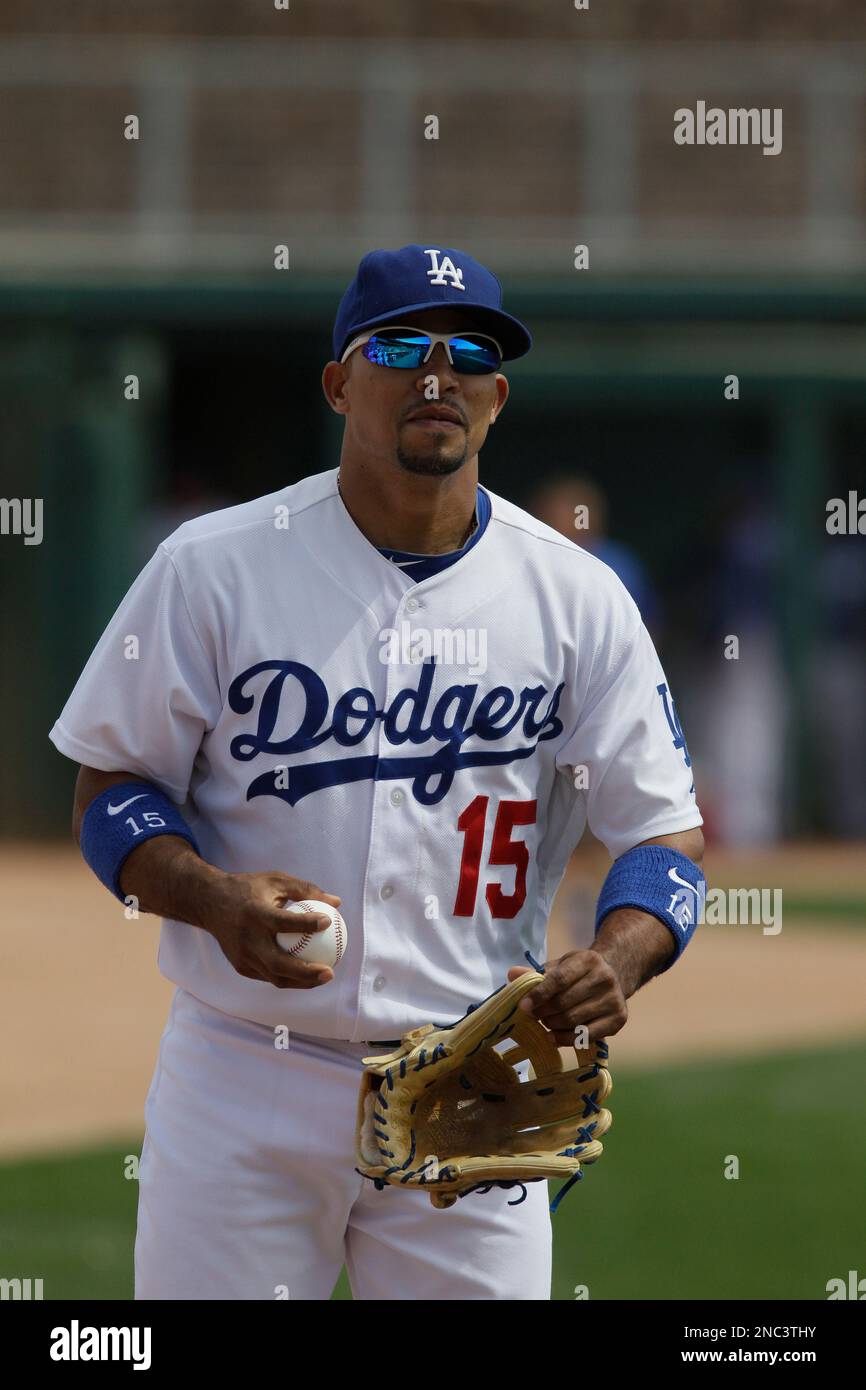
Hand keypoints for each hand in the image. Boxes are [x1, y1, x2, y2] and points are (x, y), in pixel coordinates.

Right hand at [202, 871, 341, 989]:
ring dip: (301, 981)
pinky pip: (268, 975)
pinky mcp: (240, 966)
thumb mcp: (276, 881)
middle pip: (278, 963)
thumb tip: (337, 902)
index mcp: (254, 914)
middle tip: (330, 972)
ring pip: (274, 976)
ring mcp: (242, 956)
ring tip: (325, 976)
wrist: (209, 903)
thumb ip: (306, 889)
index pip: (283, 922)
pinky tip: (308, 974)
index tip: (328, 922)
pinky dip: (289, 977)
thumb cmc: (249, 889)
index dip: (306, 923)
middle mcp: (247, 939)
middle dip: (306, 973)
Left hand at [507, 949, 627, 1046]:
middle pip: (565, 1003)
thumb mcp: (560, 966)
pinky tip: (554, 1036)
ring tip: (546, 1022)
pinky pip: (586, 1036)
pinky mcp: (619, 1020)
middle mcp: (605, 978)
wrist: (614, 976)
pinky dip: (566, 1039)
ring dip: (553, 1025)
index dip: (539, 994)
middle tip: (534, 1015)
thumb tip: (512, 975)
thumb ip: (536, 973)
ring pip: (574, 1020)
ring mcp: (614, 1000)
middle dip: (544, 1012)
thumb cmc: (579, 973)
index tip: (523, 1006)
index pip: (559, 979)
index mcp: (588, 960)